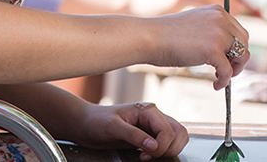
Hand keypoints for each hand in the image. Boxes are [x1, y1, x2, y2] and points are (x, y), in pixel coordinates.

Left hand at [70, 101, 188, 160]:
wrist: (86, 124)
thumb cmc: (97, 121)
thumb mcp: (113, 127)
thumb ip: (134, 135)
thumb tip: (153, 146)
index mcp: (147, 110)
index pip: (168, 130)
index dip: (161, 146)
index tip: (145, 155)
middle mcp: (153, 117)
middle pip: (179, 133)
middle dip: (169, 149)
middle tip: (149, 157)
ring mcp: (152, 126)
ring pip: (177, 137)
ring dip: (169, 150)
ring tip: (150, 156)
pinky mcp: (149, 135)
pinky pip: (167, 142)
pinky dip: (164, 151)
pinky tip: (149, 155)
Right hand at [149, 4, 249, 89]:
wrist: (148, 37)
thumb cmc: (165, 36)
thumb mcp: (194, 26)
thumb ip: (211, 32)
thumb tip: (228, 51)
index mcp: (217, 10)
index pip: (238, 30)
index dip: (236, 48)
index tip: (229, 60)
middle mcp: (221, 19)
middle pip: (244, 42)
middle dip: (238, 58)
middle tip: (228, 71)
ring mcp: (218, 34)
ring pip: (242, 55)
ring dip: (235, 70)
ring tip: (221, 77)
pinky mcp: (213, 50)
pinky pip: (228, 70)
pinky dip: (224, 80)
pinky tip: (215, 85)